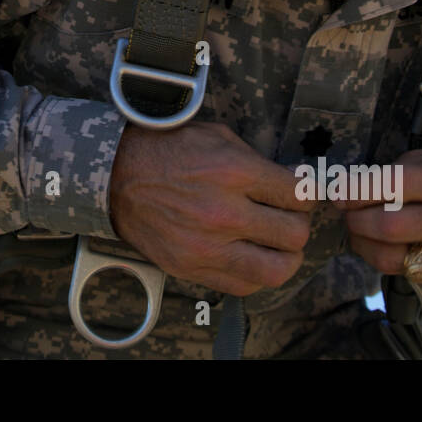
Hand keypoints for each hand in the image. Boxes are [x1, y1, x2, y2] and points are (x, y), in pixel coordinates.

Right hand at [108, 121, 315, 295]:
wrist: (116, 175)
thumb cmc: (166, 149)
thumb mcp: (215, 136)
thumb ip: (256, 161)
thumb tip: (291, 182)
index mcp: (234, 172)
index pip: (300, 195)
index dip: (306, 195)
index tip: (299, 195)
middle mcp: (224, 212)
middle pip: (295, 234)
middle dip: (297, 224)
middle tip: (286, 217)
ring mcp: (208, 245)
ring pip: (277, 269)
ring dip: (284, 257)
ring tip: (276, 245)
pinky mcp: (192, 267)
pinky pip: (244, 285)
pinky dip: (254, 273)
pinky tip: (249, 256)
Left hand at [342, 149, 421, 293]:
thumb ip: (397, 172)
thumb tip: (349, 189)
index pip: (393, 186)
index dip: (356, 191)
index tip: (338, 193)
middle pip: (388, 228)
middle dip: (355, 221)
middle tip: (346, 214)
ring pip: (392, 260)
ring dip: (364, 246)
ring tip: (361, 231)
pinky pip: (408, 275)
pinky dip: (391, 260)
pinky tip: (394, 246)